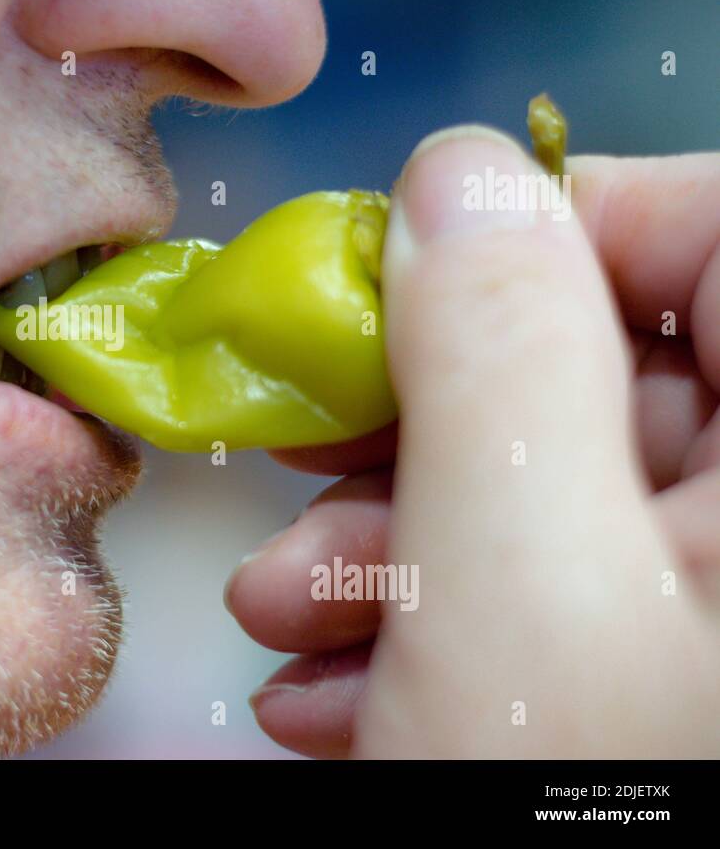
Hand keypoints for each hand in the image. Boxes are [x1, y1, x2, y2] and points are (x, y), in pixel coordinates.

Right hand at [224, 126, 719, 756]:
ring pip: (550, 501)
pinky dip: (428, 629)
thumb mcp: (509, 572)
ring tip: (286, 610)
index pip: (715, 231)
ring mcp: (714, 608)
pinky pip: (549, 605)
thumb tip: (459, 176)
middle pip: (604, 380)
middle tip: (304, 467)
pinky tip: (340, 687)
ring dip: (388, 545)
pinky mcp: (661, 681)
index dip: (554, 229)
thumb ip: (491, 346)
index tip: (406, 286)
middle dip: (415, 432)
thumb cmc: (576, 810)